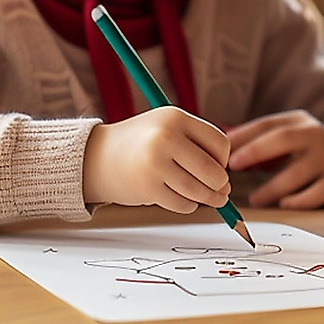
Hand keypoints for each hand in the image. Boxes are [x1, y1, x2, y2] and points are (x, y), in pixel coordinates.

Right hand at [83, 106, 231, 212]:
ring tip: (212, 199)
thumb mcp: (169, 128)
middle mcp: (166, 138)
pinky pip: (181, 203)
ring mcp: (156, 164)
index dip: (224, 159)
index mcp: (176, 117)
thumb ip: (197, 146)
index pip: (219, 143)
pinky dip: (188, 205)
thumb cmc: (141, 143)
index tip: (219, 167)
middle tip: (223, 191)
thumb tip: (226, 183)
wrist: (97, 157)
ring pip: (198, 190)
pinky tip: (186, 200)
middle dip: (221, 185)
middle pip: (212, 169)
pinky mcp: (147, 188)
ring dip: (208, 199)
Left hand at [227, 110, 323, 209]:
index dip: (244, 135)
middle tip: (233, 164)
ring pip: (295, 173)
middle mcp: (315, 136)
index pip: (268, 124)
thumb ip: (259, 141)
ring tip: (254, 198)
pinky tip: (284, 204)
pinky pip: (312, 196)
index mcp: (299, 122)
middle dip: (256, 150)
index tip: (224, 149)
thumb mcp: (288, 137)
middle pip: (284, 138)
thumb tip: (221, 147)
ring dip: (270, 188)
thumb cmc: (306, 149)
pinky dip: (296, 201)